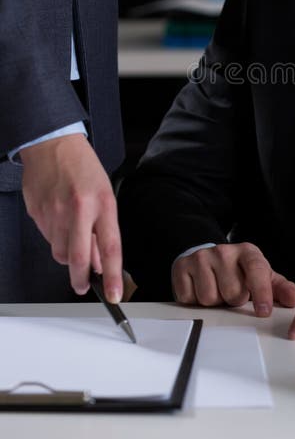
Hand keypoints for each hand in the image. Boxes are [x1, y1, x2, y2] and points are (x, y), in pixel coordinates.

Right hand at [20, 134, 122, 301]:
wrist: (52, 144)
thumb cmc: (82, 167)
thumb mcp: (104, 194)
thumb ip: (102, 229)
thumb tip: (101, 262)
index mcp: (101, 203)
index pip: (110, 248)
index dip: (113, 275)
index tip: (114, 294)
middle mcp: (78, 210)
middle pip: (78, 258)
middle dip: (81, 279)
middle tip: (84, 286)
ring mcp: (54, 212)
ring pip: (59, 252)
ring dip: (67, 255)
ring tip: (72, 235)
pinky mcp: (37, 213)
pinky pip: (47, 238)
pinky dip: (55, 238)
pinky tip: (59, 220)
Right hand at [172, 242, 294, 316]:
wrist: (207, 258)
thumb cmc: (239, 272)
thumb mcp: (262, 277)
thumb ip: (280, 288)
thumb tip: (294, 299)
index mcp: (248, 252)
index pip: (257, 270)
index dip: (262, 292)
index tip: (263, 312)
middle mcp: (224, 251)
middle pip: (232, 293)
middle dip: (233, 300)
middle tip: (232, 292)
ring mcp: (201, 257)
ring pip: (209, 297)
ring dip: (214, 302)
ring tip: (217, 291)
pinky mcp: (182, 266)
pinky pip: (189, 298)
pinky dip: (194, 300)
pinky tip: (200, 288)